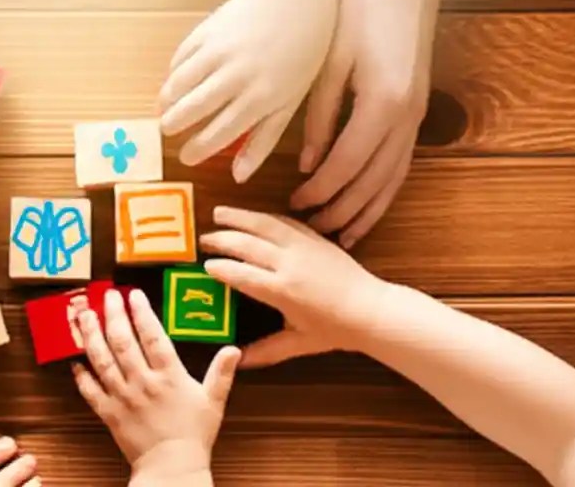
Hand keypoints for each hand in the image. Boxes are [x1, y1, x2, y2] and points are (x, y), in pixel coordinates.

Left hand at [72, 289, 239, 484]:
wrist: (172, 467)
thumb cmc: (194, 434)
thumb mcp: (214, 400)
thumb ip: (222, 372)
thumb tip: (234, 349)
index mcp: (169, 376)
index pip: (152, 335)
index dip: (142, 312)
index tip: (134, 294)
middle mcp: (142, 381)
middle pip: (122, 341)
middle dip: (113, 314)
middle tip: (107, 295)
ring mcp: (122, 396)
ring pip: (101, 359)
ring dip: (91, 335)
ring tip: (84, 315)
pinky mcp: (108, 412)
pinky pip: (89, 389)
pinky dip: (80, 373)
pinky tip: (74, 357)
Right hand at [159, 0, 337, 182]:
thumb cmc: (301, 56)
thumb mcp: (290, 101)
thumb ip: (263, 139)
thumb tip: (238, 176)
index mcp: (261, 98)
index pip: (219, 133)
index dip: (198, 149)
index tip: (185, 158)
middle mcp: (236, 75)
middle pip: (192, 109)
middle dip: (173, 125)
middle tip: (167, 132)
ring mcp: (219, 49)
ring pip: (179, 83)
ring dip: (166, 100)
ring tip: (163, 111)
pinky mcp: (208, 29)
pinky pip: (181, 57)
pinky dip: (172, 73)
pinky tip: (173, 82)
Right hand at [201, 206, 388, 366]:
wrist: (371, 310)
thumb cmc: (335, 330)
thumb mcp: (298, 343)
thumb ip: (267, 351)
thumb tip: (239, 362)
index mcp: (281, 290)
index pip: (242, 275)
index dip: (221, 269)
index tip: (205, 266)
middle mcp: (289, 263)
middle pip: (247, 244)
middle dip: (221, 239)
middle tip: (203, 239)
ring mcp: (303, 246)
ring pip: (264, 225)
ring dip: (239, 218)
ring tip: (218, 213)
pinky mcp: (316, 238)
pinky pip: (285, 222)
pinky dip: (265, 218)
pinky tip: (253, 217)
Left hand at [291, 0, 441, 246]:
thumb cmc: (362, 11)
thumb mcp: (332, 64)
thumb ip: (320, 117)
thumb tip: (308, 163)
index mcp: (382, 105)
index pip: (346, 165)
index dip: (320, 190)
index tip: (295, 204)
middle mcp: (406, 118)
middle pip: (372, 182)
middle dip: (341, 210)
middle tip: (311, 229)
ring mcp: (416, 117)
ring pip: (393, 179)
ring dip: (367, 209)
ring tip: (343, 234)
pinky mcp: (416, 112)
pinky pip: (401, 163)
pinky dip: (384, 189)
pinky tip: (368, 203)